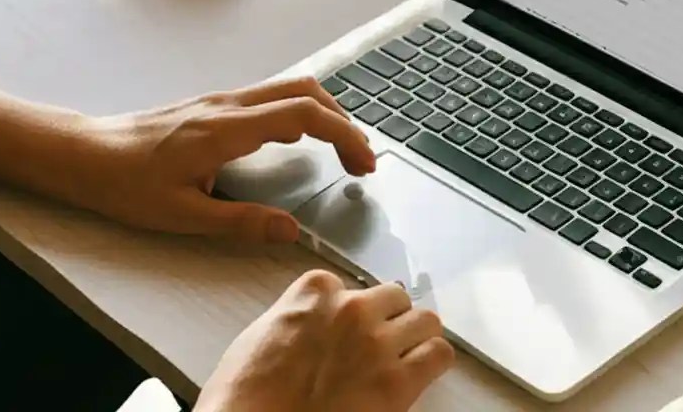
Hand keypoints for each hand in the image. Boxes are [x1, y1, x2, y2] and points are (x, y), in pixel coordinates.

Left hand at [72, 76, 376, 242]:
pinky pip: (273, 97)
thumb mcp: (181, 216)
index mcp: (227, 129)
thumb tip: (291, 230)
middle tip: (362, 161)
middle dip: (345, 122)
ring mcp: (223, 100)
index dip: (344, 135)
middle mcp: (230, 105)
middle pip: (307, 91)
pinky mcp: (216, 105)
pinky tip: (302, 144)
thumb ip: (240, 222)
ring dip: (326, 114)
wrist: (84, 154)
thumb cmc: (125, 184)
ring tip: (342, 152)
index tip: (364, 164)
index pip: (304, 116)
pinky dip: (303, 113)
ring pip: (291, 88)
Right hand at [195, 270, 454, 411]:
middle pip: (394, 297)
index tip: (346, 327)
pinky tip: (421, 370)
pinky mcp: (397, 381)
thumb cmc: (243, 398)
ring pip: (425, 320)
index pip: (349, 284)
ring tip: (405, 355)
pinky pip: (439, 354)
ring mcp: (377, 343)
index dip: (350, 310)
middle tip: (380, 342)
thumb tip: (311, 322)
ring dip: (417, 336)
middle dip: (390, 318)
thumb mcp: (257, 338)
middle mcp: (351, 310)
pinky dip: (434, 360)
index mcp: (314, 293)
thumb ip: (295, 316)